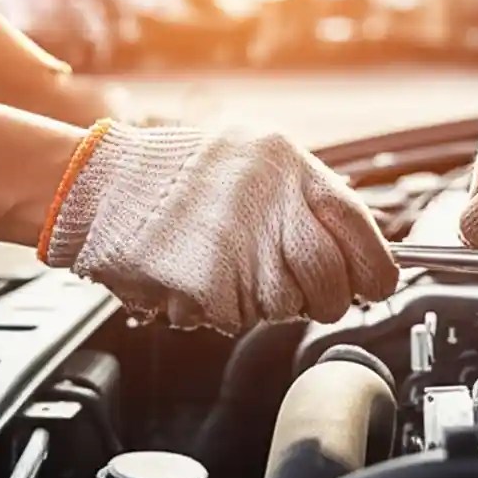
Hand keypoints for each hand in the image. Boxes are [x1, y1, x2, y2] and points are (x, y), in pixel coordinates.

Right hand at [39, 122, 398, 334]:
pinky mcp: (205, 282)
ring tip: (235, 272)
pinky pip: (239, 318)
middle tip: (309, 295)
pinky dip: (225, 311)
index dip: (376, 264)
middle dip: (327, 299)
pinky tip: (204, 280)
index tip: (377, 283)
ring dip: (269, 303)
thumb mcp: (255, 159)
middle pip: (330, 276)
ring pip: (287, 304)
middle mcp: (267, 200)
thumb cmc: (179, 175)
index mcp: (286, 164)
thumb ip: (308, 197)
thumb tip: (362, 246)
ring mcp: (237, 243)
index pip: (358, 223)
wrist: (100, 186)